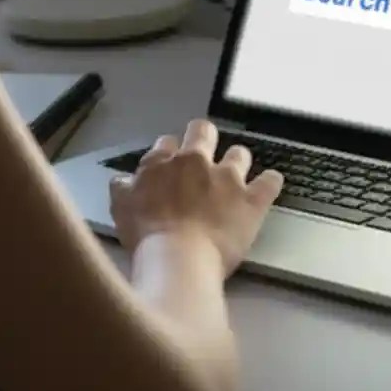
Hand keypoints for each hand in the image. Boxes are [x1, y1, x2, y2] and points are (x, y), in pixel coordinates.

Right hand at [109, 119, 283, 274]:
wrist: (178, 259)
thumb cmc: (146, 236)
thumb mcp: (119, 208)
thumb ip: (123, 188)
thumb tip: (125, 180)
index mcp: (162, 162)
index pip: (167, 143)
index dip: (170, 152)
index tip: (171, 165)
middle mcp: (196, 161)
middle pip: (203, 132)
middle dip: (203, 137)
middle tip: (203, 153)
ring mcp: (228, 178)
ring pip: (239, 154)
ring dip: (237, 161)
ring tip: (236, 176)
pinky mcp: (252, 200)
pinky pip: (270, 182)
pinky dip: (270, 182)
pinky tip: (270, 184)